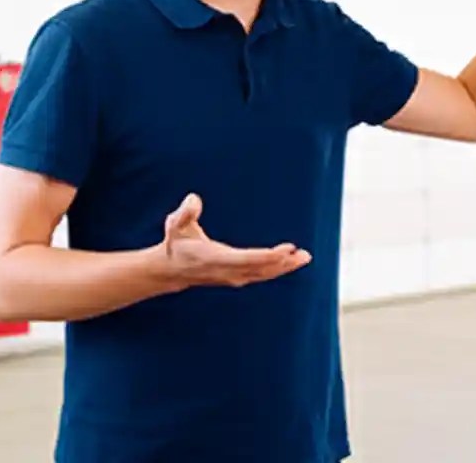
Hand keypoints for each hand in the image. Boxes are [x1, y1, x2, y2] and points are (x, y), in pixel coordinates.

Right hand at [161, 193, 310, 288]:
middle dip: (284, 263)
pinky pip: (261, 275)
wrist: (170, 269)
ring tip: (305, 257)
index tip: (287, 249)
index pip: (247, 259)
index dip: (268, 256)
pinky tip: (290, 261)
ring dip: (285, 267)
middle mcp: (227, 271)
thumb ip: (184, 212)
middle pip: (261, 269)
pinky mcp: (236, 277)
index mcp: (215, 258)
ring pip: (264, 274)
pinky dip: (276, 269)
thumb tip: (194, 199)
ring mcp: (232, 277)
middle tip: (305, 255)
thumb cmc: (176, 242)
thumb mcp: (174, 224)